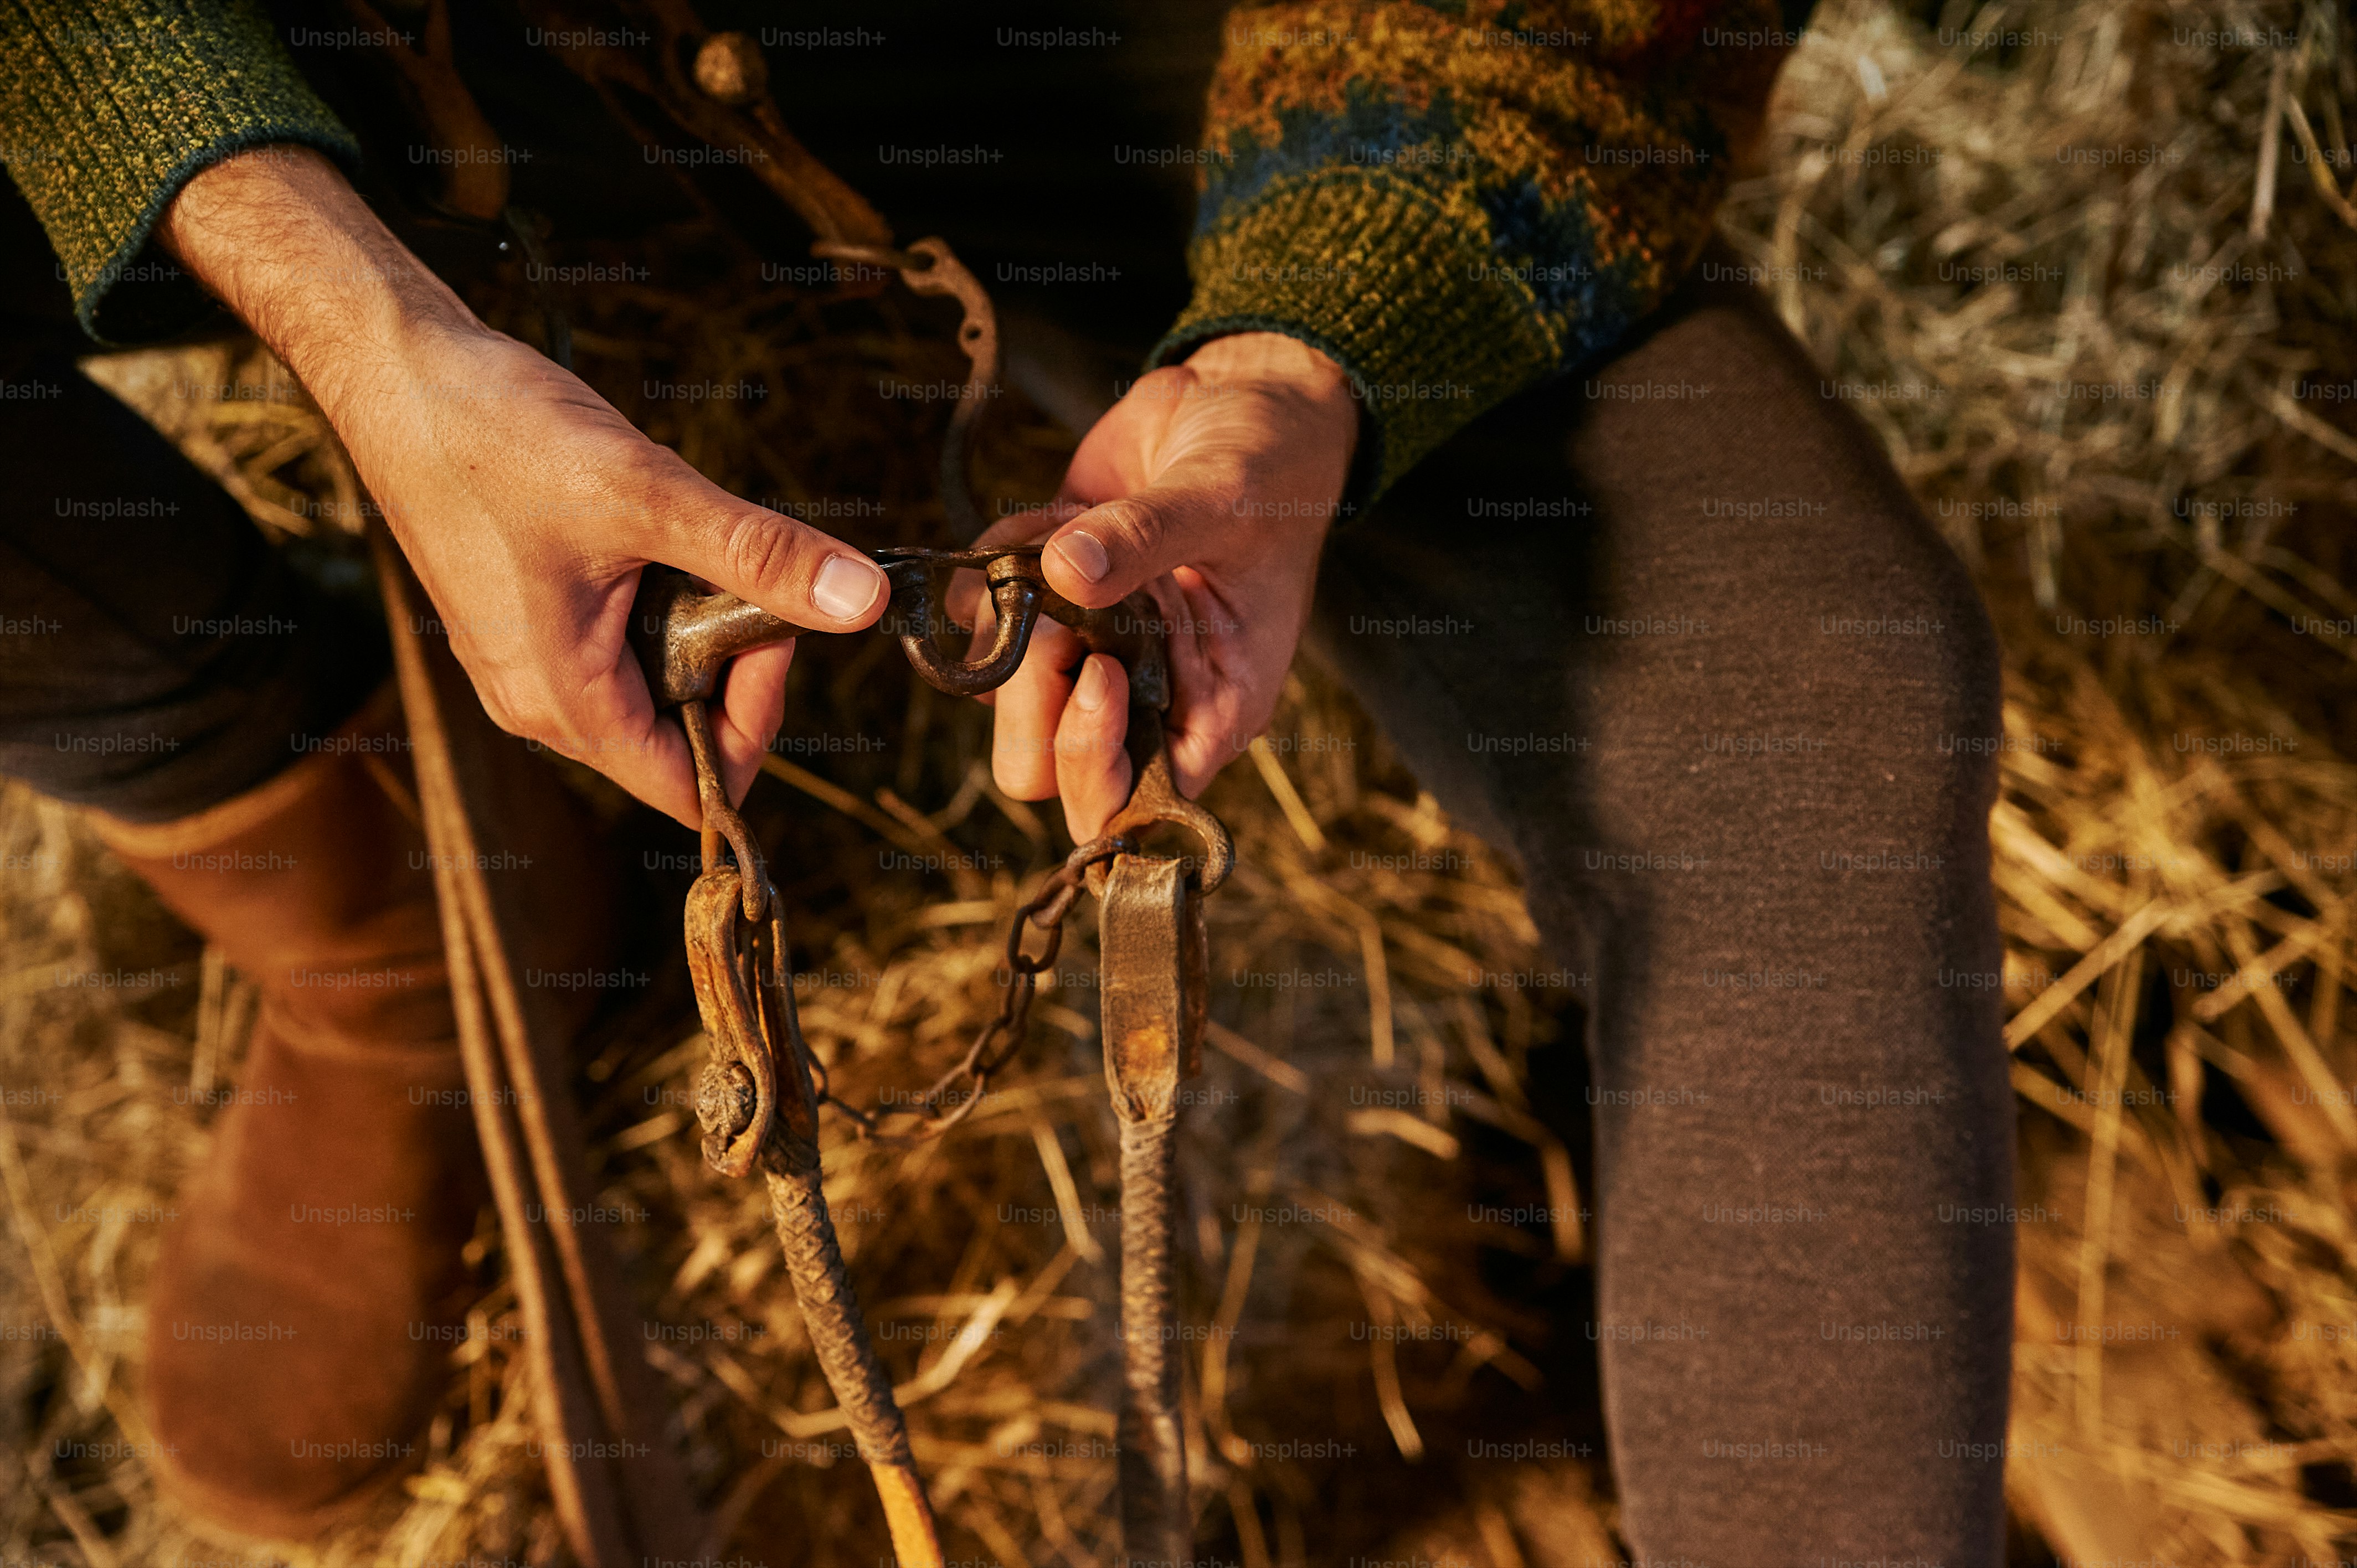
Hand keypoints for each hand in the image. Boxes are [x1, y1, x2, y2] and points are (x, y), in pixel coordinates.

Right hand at [158, 146, 887, 826]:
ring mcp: (525, 666)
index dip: (756, 724)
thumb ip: (758, 556)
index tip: (772, 630)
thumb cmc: (495, 431)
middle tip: (741, 569)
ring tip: (685, 539)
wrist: (394, 370)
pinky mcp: (522, 622)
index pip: (694, 789)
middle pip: (680, 737)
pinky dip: (656, 602)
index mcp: (564, 704)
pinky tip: (646, 532)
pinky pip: (617, 644)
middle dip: (731, 664)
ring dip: (695, 628)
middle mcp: (539, 705)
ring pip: (653, 686)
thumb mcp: (648, 495)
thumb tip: (863, 600)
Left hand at [968, 332, 1356, 839]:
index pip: (1136, 800)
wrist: (1244, 400)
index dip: (1095, 762)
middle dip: (1029, 699)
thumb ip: (1147, 537)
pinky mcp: (1052, 593)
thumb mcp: (1226, 500)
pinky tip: (1048, 513)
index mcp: (1213, 703)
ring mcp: (1092, 645)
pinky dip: (995, 563)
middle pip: (1044, 765)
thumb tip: (1065, 570)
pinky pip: (986, 611)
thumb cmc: (1270, 462)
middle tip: (1056, 614)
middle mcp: (1147, 692)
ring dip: (1008, 625)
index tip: (1098, 675)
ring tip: (1060, 544)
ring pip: (1003, 696)